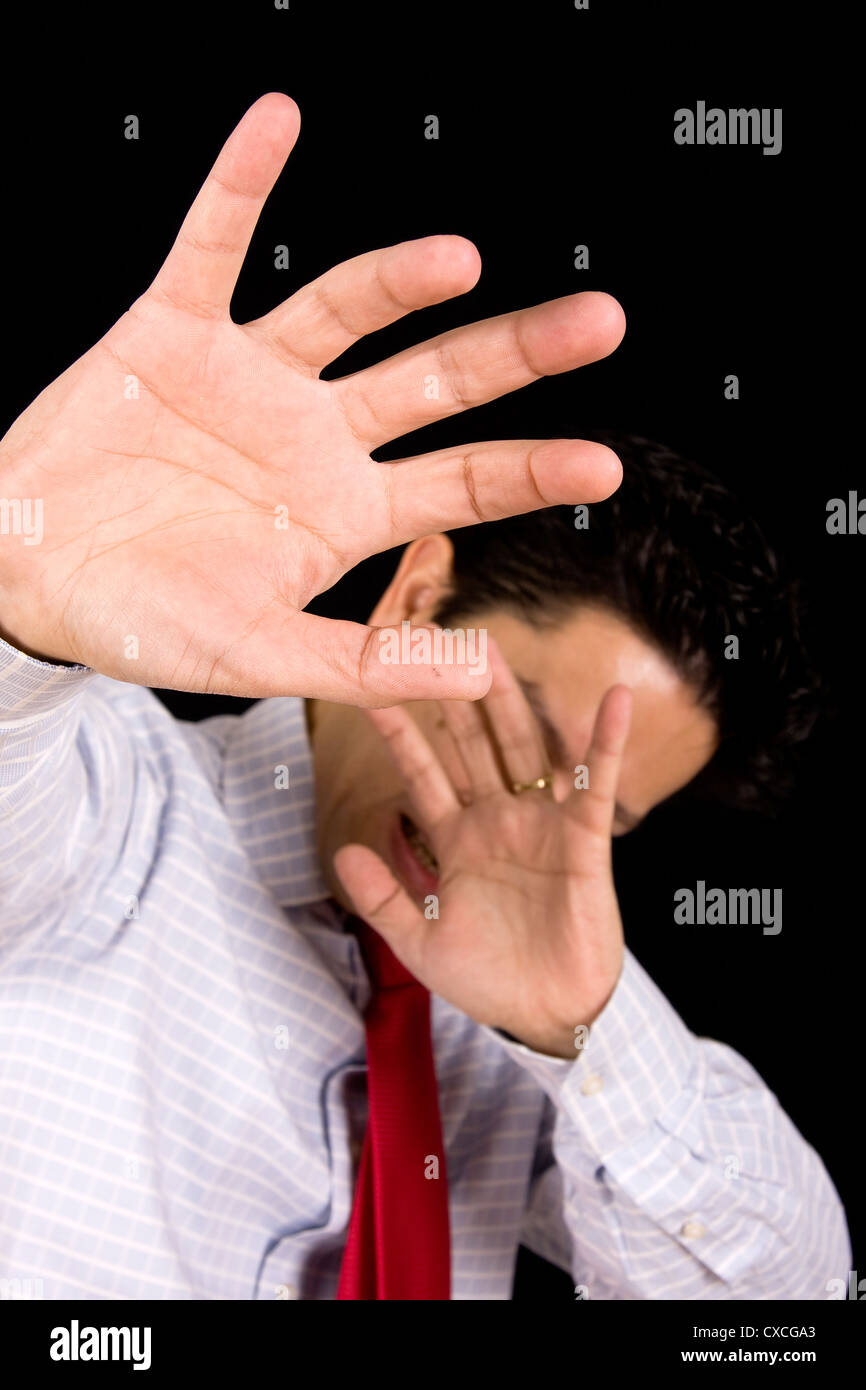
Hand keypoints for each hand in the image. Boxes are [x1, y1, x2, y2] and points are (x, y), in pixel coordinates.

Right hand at [0, 93, 624, 704]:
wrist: (33, 575)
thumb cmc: (145, 620)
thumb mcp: (260, 656)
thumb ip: (367, 661)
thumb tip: (480, 672)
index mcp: (346, 512)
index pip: (463, 483)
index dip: (532, 469)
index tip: (604, 466)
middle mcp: (316, 435)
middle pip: (435, 382)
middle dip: (515, 353)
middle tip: (600, 322)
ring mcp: (252, 377)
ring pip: (344, 308)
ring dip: (400, 278)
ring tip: (462, 261)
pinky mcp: (175, 330)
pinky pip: (212, 245)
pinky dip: (239, 187)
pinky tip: (278, 123)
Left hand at [334, 641, 632, 1056]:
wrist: (545, 1016)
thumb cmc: (488, 979)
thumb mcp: (419, 941)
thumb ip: (383, 897)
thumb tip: (344, 851)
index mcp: (457, 837)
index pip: (420, 772)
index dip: (396, 731)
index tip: (367, 685)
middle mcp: (497, 819)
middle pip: (469, 743)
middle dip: (448, 693)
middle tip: (428, 636)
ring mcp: (541, 825)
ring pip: (523, 749)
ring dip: (507, 701)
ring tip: (490, 650)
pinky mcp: (584, 842)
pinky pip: (595, 787)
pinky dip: (606, 744)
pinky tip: (614, 702)